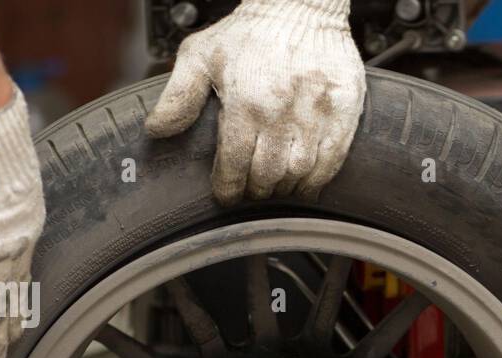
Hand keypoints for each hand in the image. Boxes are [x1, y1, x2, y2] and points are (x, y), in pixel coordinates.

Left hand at [146, 0, 365, 204]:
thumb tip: (157, 129)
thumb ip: (179, 96)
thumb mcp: (202, 55)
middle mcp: (282, 112)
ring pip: (299, 173)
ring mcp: (317, 114)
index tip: (226, 194)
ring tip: (275, 185)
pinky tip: (305, 181)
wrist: (300, 6)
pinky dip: (317, 179)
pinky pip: (332, 161)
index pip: (235, 164)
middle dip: (256, 190)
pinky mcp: (344, 113)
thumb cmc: (251, 31)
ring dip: (284, 187)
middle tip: (250, 189)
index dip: (228, 188)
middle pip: (268, 175)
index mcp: (246, 101)